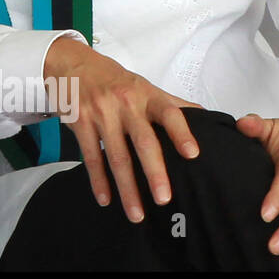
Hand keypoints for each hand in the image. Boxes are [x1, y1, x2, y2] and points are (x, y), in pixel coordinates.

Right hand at [44, 35, 200, 221]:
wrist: (72, 64)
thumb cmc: (114, 79)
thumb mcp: (144, 86)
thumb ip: (171, 104)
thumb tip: (207, 120)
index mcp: (146, 95)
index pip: (169, 113)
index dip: (182, 133)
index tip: (193, 154)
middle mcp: (125, 104)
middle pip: (143, 142)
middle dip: (154, 172)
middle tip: (164, 199)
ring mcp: (101, 113)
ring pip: (116, 156)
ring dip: (127, 188)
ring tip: (137, 214)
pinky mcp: (80, 122)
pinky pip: (91, 156)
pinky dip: (98, 181)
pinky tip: (105, 199)